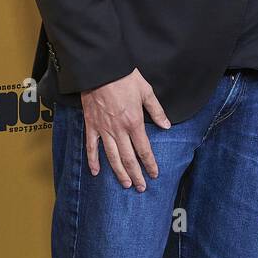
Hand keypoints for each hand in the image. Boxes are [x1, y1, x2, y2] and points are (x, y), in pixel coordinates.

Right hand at [80, 68, 170, 189]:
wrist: (101, 70)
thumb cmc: (124, 78)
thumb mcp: (146, 91)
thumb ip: (156, 111)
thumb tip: (166, 125)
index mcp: (134, 122)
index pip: (144, 149)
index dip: (149, 164)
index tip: (154, 174)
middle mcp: (119, 130)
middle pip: (128, 158)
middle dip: (136, 174)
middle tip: (141, 187)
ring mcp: (103, 129)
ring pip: (112, 156)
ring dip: (119, 172)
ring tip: (125, 184)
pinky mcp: (91, 126)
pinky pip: (92, 147)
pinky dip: (93, 161)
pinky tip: (96, 172)